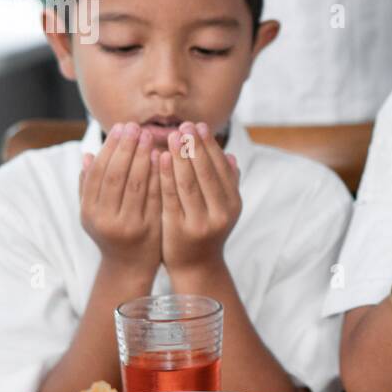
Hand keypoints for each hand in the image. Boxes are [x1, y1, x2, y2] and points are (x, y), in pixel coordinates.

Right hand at [78, 123, 161, 274]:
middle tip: (136, 127)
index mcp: (90, 211)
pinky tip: (163, 158)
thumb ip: (89, 186)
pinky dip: (158, 176)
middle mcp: (106, 219)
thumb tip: (87, 155)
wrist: (129, 266)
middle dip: (126, 148)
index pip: (99, 173)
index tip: (120, 128)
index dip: (110, 149)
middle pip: (116, 176)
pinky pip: (154, 196)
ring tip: (150, 137)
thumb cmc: (112, 231)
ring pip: (136, 185)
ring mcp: (129, 225)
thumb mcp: (93, 212)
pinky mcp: (150, 229)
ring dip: (143, 157)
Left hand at [158, 121, 240, 276]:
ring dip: (180, 157)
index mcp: (233, 203)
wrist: (196, 267)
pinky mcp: (180, 229)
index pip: (221, 168)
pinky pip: (172, 197)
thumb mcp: (223, 208)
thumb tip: (231, 155)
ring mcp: (201, 222)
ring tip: (171, 136)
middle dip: (195, 146)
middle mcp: (222, 213)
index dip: (209, 145)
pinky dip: (165, 176)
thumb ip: (227, 183)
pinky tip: (158, 159)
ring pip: (189, 183)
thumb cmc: (207, 230)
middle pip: (206, 172)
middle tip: (184, 125)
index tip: (198, 126)